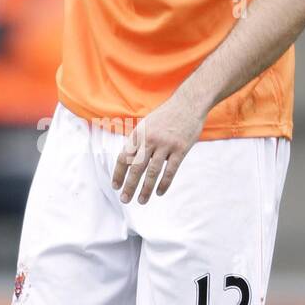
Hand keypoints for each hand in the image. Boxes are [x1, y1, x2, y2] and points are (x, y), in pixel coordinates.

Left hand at [111, 88, 206, 204]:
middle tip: (124, 199)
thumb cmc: (166, 116)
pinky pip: (170, 171)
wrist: (188, 104)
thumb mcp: (147, 124)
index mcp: (139, 134)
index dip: (118, 173)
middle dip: (129, 185)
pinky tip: (159, 192)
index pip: (124, 157)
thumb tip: (128, 162)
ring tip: (141, 200)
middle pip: (136, 167)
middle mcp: (150, 140)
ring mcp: (166, 145)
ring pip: (152, 172)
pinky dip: (164, 184)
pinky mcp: (180, 149)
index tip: (116, 186)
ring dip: (145, 189)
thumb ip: (138, 142)